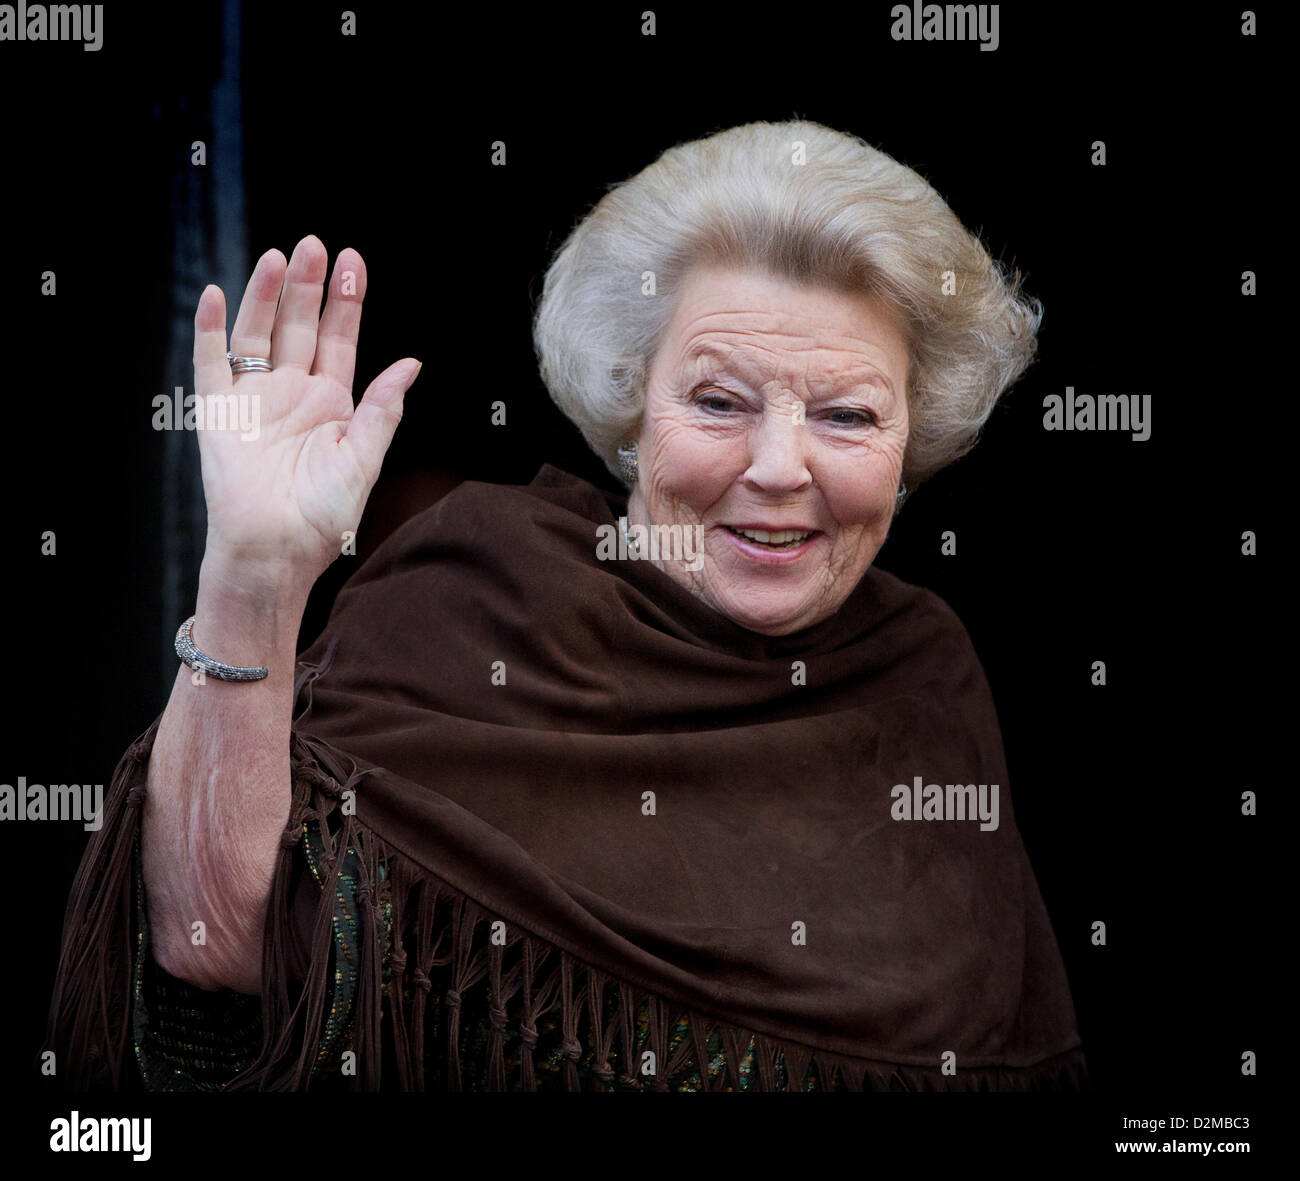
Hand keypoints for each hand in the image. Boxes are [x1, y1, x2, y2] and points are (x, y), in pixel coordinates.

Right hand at [192, 234, 419, 586]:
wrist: (277, 551)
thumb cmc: (323, 516)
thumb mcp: (363, 459)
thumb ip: (383, 410)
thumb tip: (411, 364)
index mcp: (331, 403)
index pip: (339, 339)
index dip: (346, 302)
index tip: (354, 262)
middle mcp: (292, 393)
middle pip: (300, 326)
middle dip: (309, 286)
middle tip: (316, 245)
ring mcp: (254, 399)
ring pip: (258, 333)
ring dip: (266, 296)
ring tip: (279, 258)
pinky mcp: (218, 413)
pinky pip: (210, 363)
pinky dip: (210, 330)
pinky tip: (213, 295)